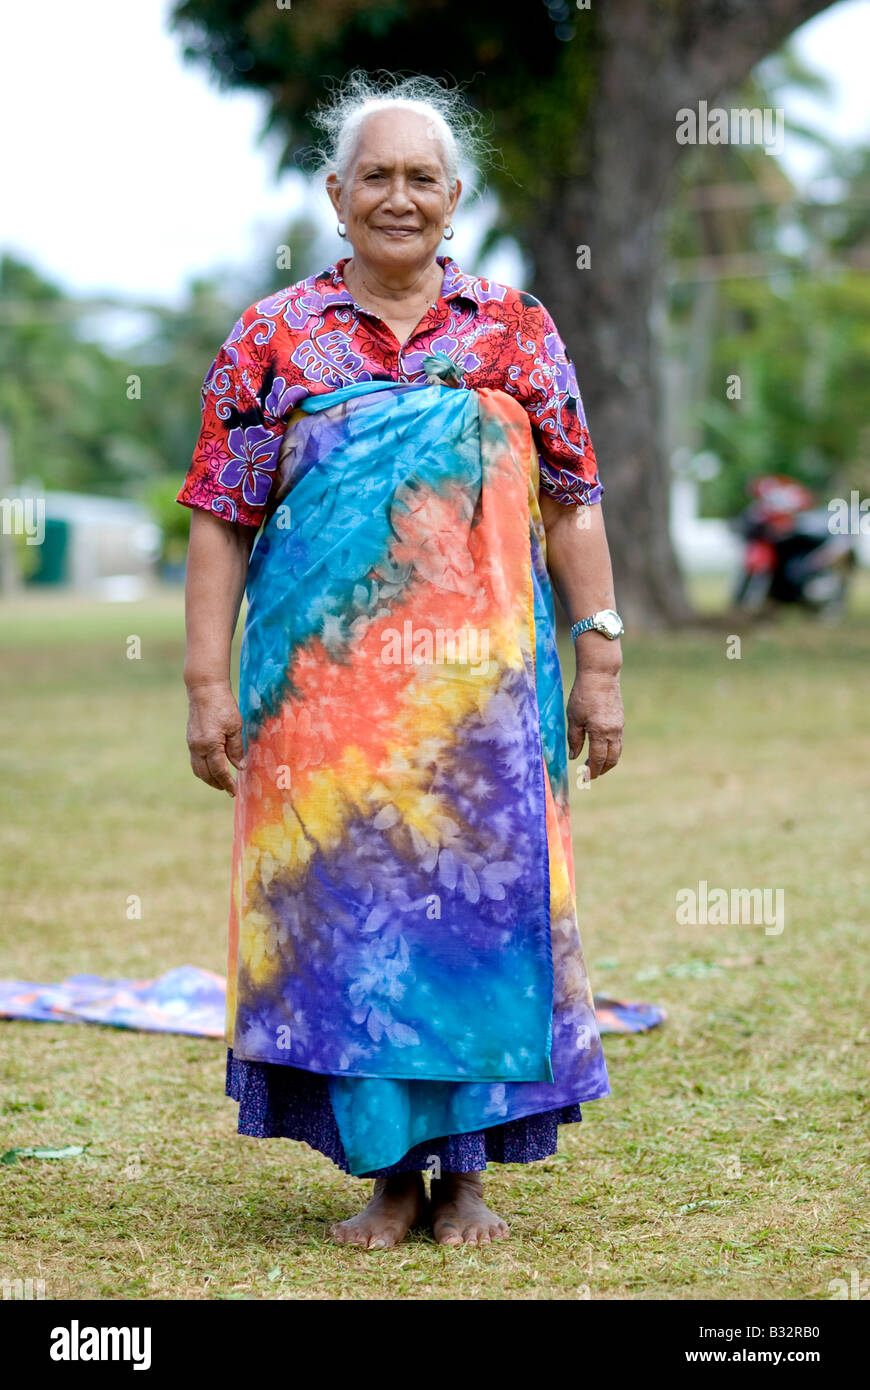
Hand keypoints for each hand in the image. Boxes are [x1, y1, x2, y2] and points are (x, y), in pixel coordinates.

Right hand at [186, 681, 245, 795]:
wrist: (204, 690)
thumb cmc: (223, 705)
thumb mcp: (235, 727)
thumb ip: (236, 749)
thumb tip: (239, 767)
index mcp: (210, 744)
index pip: (219, 771)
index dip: (227, 783)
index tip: (234, 791)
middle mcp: (197, 747)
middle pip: (206, 774)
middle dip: (217, 784)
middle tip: (229, 789)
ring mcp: (192, 744)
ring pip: (198, 770)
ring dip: (209, 779)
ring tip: (221, 782)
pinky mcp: (190, 740)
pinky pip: (195, 761)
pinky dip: (203, 769)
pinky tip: (212, 769)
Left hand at [566, 669, 623, 778]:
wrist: (601, 675)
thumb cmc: (583, 695)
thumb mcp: (573, 718)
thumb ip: (574, 739)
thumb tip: (574, 757)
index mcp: (600, 732)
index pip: (598, 759)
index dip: (592, 771)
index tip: (585, 779)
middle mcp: (613, 732)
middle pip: (611, 759)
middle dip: (602, 770)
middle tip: (590, 775)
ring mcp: (619, 726)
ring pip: (617, 751)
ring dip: (607, 761)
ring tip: (596, 765)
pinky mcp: (620, 720)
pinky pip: (618, 741)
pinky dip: (611, 750)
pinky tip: (601, 749)